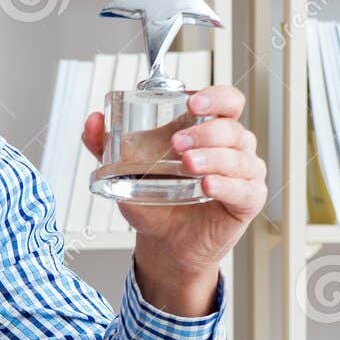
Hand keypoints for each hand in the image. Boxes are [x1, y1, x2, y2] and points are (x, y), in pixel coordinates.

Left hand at [80, 84, 266, 316]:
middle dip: (205, 132)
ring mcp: (243, 174)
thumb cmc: (155, 201)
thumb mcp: (125, 172)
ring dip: (214, 157)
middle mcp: (232, 148)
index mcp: (208, 131)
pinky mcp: (247, 201)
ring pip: (239, 157)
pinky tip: (208, 185)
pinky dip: (227, 185)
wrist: (164, 242)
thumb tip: (92, 121)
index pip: (227, 102)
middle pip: (231, 128)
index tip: (193, 103)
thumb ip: (106, 146)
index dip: (216, 97)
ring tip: (188, 163)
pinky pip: (244, 189)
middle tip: (177, 142)